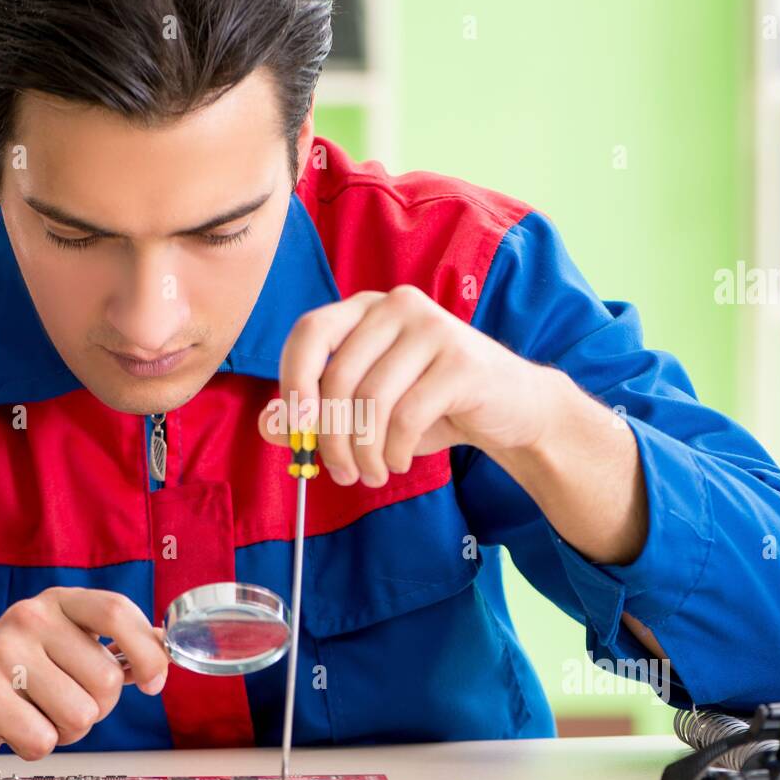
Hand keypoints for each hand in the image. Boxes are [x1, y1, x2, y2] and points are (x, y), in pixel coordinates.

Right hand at [0, 588, 167, 774]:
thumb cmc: (14, 679)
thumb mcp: (64, 648)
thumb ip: (114, 646)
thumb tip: (169, 647)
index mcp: (58, 603)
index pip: (117, 612)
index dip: (147, 652)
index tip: (154, 683)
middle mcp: (31, 617)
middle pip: (106, 680)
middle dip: (96, 709)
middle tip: (60, 704)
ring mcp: (3, 651)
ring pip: (80, 715)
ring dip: (65, 731)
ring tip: (34, 715)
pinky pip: (44, 738)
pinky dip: (35, 746)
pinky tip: (11, 729)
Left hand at [258, 286, 556, 485]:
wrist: (511, 409)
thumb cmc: (431, 406)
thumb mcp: (367, 411)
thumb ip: (316, 415)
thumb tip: (268, 425)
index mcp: (365, 308)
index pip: (310, 332)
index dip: (293, 382)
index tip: (296, 429)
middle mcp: (396, 305)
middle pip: (338, 376)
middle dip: (331, 437)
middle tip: (341, 474)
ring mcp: (432, 327)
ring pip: (371, 401)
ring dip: (365, 452)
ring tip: (373, 474)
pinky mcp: (462, 360)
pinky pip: (407, 416)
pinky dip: (395, 451)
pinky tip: (400, 462)